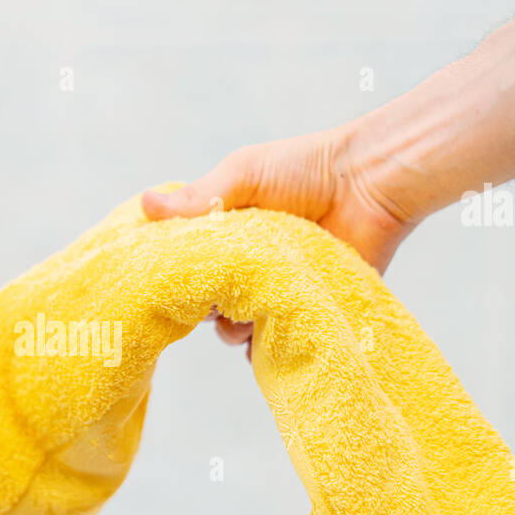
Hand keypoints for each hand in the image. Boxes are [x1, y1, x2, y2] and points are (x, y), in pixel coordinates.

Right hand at [140, 126, 415, 356]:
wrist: (369, 184)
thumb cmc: (305, 168)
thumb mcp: (242, 174)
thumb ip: (197, 198)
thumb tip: (145, 205)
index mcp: (224, 237)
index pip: (184, 269)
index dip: (175, 277)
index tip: (172, 277)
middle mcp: (245, 270)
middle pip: (204, 305)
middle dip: (205, 305)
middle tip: (219, 291)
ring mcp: (274, 293)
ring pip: (234, 330)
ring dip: (236, 325)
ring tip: (255, 304)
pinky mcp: (304, 312)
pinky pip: (273, 345)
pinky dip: (267, 345)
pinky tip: (272, 327)